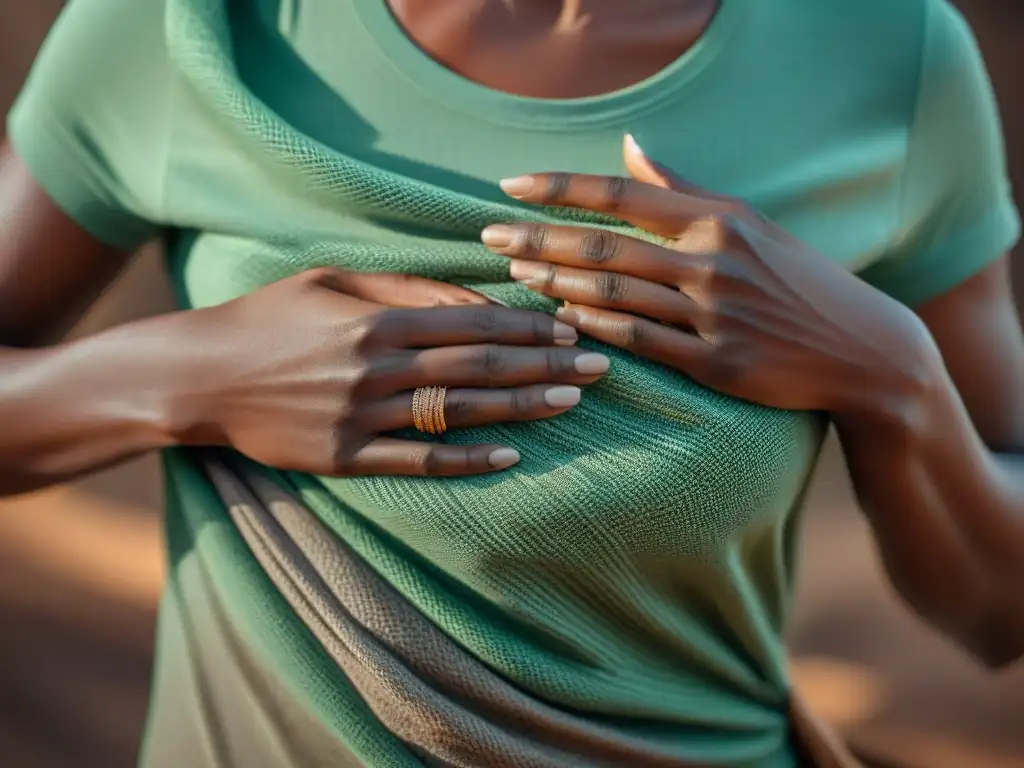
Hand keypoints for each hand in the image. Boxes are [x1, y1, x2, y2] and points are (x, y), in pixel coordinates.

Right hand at [175, 268, 608, 475]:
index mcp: (375, 317)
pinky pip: (419, 462)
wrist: (202, 376)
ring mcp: (362, 415)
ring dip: (522, 405)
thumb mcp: (330, 280)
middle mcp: (376, 366)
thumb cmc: (269, 318)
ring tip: (572, 402)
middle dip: (545, 362)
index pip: (471, 321)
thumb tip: (472, 296)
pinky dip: (468, 460)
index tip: (572, 326)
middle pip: (479, 364)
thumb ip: (404, 286)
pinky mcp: (346, 457)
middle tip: (599, 365)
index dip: (528, 324)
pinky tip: (512, 455)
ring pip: (460, 411)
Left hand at [480, 136, 933, 414]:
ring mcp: (714, 315)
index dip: (561, 188)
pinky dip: (596, 329)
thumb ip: (685, 189)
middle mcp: (713, 262)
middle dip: (539, 238)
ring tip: (514, 273)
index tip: (511, 185)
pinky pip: (640, 343)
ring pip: (616, 293)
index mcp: (719, 220)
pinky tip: (559, 320)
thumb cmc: (800, 280)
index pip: (623, 194)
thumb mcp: (751, 223)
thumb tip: (632, 146)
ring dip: (557, 283)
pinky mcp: (717, 364)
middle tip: (489, 236)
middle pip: (605, 245)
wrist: (863, 349)